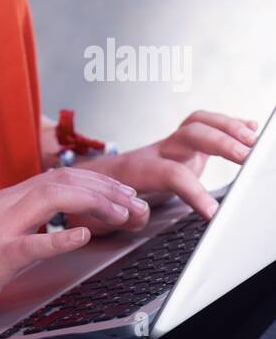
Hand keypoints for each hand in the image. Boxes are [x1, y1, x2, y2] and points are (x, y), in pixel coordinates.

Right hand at [0, 167, 143, 338]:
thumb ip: (19, 226)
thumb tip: (55, 225)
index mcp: (3, 203)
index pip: (57, 178)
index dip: (96, 182)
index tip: (124, 194)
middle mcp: (1, 207)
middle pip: (61, 180)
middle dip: (105, 187)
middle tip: (136, 201)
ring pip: (51, 199)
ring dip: (94, 202)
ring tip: (123, 212)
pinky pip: (30, 243)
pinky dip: (59, 237)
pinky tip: (82, 235)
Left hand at [70, 110, 258, 233]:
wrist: (84, 179)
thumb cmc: (93, 197)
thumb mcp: (102, 214)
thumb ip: (125, 215)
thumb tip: (140, 212)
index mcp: (137, 169)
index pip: (172, 173)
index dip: (194, 190)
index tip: (213, 212)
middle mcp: (155, 151)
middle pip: (191, 135)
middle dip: (221, 142)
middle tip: (247, 157)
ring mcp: (168, 147)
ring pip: (198, 124)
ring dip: (228, 127)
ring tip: (253, 140)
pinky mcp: (178, 149)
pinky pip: (202, 128)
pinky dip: (227, 125)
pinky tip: (248, 128)